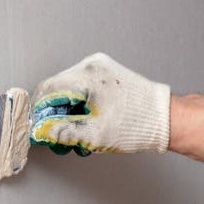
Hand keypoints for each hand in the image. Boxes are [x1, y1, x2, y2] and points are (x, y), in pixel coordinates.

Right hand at [30, 52, 170, 155]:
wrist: (164, 118)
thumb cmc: (136, 123)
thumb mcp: (93, 133)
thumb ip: (61, 132)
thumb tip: (42, 131)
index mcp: (86, 76)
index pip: (47, 89)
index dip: (39, 111)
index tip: (39, 127)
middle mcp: (92, 67)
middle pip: (59, 90)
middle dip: (55, 115)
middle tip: (57, 136)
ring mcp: (102, 70)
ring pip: (71, 92)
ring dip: (69, 114)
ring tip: (76, 136)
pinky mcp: (109, 76)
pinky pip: (85, 90)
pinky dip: (81, 108)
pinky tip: (87, 125)